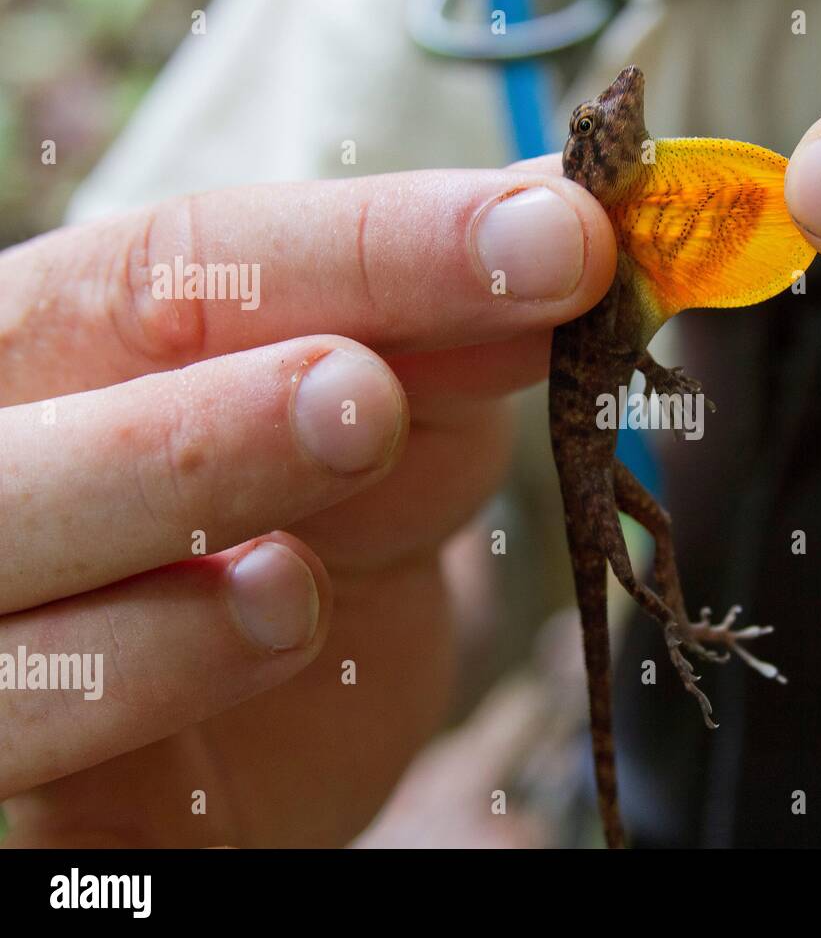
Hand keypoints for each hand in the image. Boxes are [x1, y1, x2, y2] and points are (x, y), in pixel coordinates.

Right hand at [0, 170, 614, 845]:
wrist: (283, 714)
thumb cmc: (329, 522)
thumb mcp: (400, 418)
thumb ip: (449, 340)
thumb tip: (565, 233)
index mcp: (92, 348)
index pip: (191, 265)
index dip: (374, 245)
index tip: (552, 238)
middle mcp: (20, 474)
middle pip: (55, 431)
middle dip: (215, 415)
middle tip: (366, 397)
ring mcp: (12, 635)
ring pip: (14, 582)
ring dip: (171, 551)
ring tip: (302, 570)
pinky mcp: (53, 788)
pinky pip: (46, 744)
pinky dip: (147, 680)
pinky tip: (280, 622)